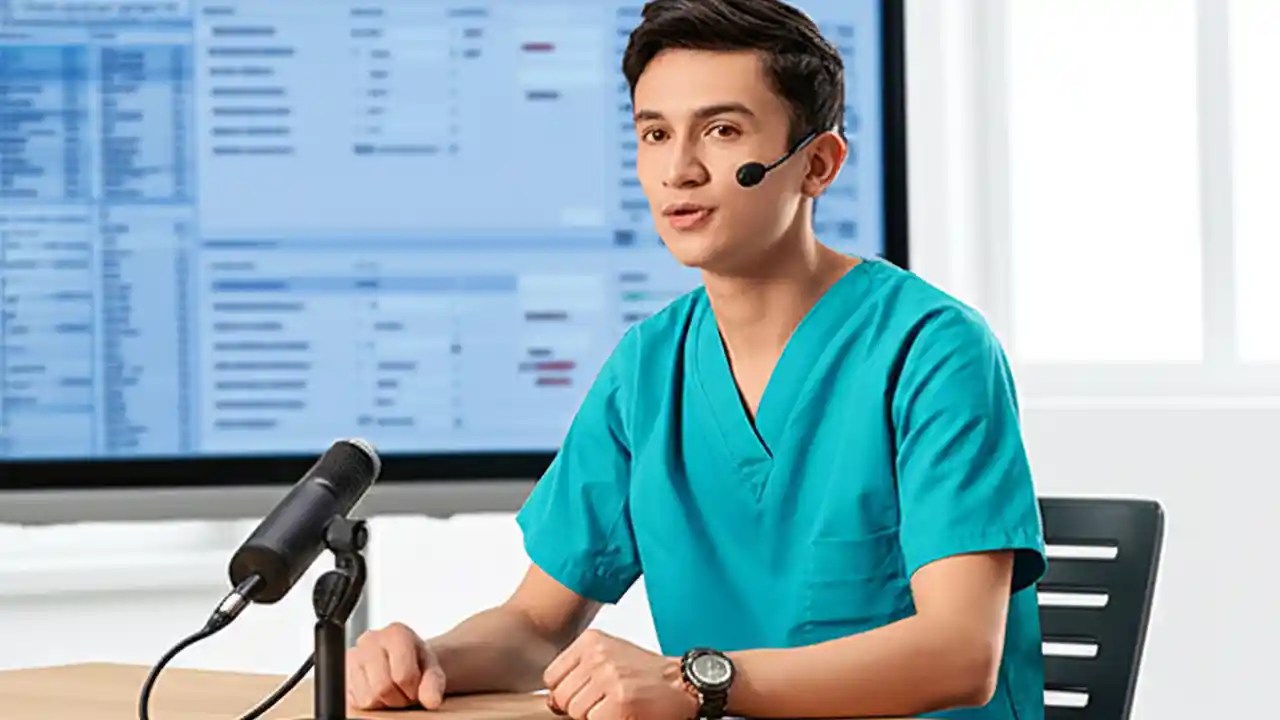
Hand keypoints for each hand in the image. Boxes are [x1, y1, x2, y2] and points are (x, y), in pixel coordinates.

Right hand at [346, 622, 446, 710]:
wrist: (404, 658)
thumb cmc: (416, 662)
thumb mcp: (432, 669)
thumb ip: (434, 682)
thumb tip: (430, 700)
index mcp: (396, 633)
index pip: (402, 676)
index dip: (413, 689)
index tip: (416, 686)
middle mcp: (370, 640)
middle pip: (383, 687)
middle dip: (398, 698)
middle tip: (405, 692)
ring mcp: (352, 656)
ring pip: (368, 697)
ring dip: (384, 702)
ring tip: (392, 691)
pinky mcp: (342, 673)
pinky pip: (355, 701)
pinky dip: (371, 702)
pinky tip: (378, 691)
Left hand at [543, 629, 699, 719]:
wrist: (683, 682)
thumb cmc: (647, 674)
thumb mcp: (609, 658)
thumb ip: (578, 672)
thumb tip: (551, 702)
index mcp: (590, 641)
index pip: (552, 677)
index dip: (566, 693)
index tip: (586, 695)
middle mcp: (597, 655)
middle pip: (562, 697)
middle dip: (579, 707)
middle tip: (606, 702)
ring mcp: (608, 677)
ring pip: (576, 712)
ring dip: (594, 716)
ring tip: (617, 706)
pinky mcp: (620, 700)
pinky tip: (623, 712)